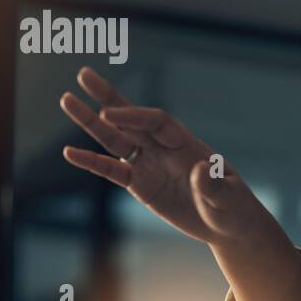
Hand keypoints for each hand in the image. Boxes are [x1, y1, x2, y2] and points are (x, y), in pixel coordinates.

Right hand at [59, 66, 269, 245]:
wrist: (228, 226)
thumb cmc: (234, 207)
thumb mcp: (228, 198)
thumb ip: (214, 184)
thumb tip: (203, 169)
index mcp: (187, 145)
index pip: (157, 122)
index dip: (135, 116)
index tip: (110, 114)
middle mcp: (164, 149)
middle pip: (132, 118)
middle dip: (109, 97)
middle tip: (84, 74)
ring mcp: (150, 165)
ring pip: (115, 139)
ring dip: (91, 122)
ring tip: (67, 100)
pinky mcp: (140, 185)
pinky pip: (112, 170)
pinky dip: (91, 162)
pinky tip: (70, 152)